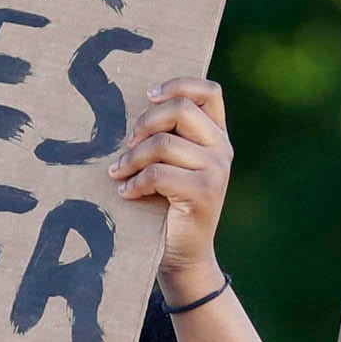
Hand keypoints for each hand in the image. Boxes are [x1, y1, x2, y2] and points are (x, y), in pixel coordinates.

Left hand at [111, 78, 232, 296]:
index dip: (178, 85)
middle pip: (181, 109)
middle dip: (145, 122)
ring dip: (131, 158)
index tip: (148, 97)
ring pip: (163, 143)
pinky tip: (126, 192)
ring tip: (119, 173)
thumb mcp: (173, 164)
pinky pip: (158, 173)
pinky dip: (135, 182)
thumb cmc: (168, 207)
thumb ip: (168, 136)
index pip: (209, 91)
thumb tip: (135, 108)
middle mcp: (222, 149)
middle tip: (128, 143)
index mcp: (216, 136)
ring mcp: (216, 170)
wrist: (184, 256)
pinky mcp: (204, 192)